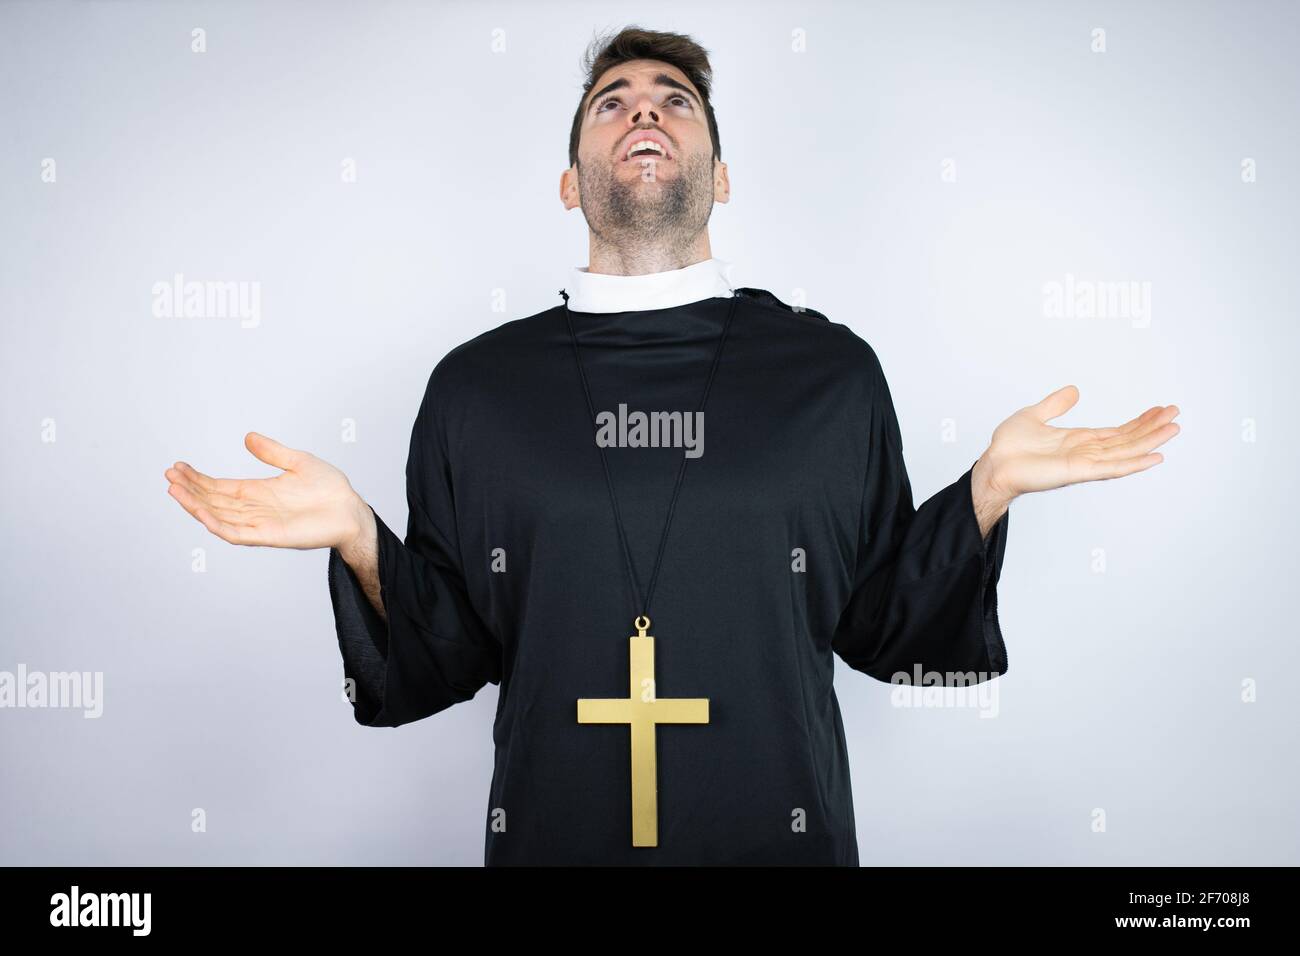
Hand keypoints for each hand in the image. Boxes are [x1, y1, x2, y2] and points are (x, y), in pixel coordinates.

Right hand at [164, 432, 370, 550]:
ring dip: (195, 505)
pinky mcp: (270, 537)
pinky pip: (237, 533)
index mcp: (258, 492)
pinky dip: (217, 524)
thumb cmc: (330, 489)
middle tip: (169, 476)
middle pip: (213, 501)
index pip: (219, 487)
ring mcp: (260, 524)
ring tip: (174, 490)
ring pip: (218, 517)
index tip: (178, 467)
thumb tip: (248, 437)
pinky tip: (200, 512)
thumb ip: (272, 452)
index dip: (198, 479)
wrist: (351, 510)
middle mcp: (255, 509)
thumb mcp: (298, 461)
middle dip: (190, 489)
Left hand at [977, 385, 1180, 505]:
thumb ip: (1055, 405)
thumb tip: (1074, 391)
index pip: (1116, 431)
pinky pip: (1111, 468)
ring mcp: (1084, 463)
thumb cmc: (1008, 448)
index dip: (1139, 422)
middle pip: (1127, 440)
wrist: (994, 465)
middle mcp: (1086, 453)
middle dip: (1152, 428)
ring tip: (1174, 429)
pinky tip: (1154, 457)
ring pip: (1125, 452)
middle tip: (1176, 414)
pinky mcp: (1077, 472)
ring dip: (1150, 441)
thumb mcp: (1034, 415)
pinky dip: (1134, 463)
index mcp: (1078, 441)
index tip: (1158, 410)